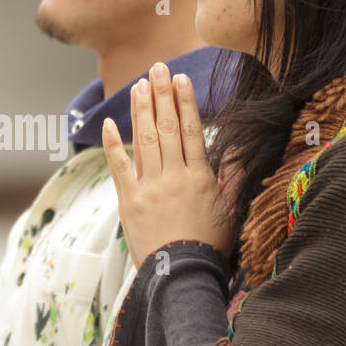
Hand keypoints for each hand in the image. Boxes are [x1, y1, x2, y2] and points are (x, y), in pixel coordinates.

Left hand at [102, 61, 234, 268]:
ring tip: (139, 85)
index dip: (185, 102)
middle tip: (157, 69)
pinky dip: (113, 144)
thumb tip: (235, 152)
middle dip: (161, 95)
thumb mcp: (230, 211)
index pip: (191, 131)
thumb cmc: (209, 247)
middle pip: (166, 128)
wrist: (182, 276)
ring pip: (145, 140)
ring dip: (141, 110)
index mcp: (200, 177)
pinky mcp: (129, 201)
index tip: (181, 80)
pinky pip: (119, 167)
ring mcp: (150, 187)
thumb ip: (231, 179)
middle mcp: (174, 176)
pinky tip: (110, 122)